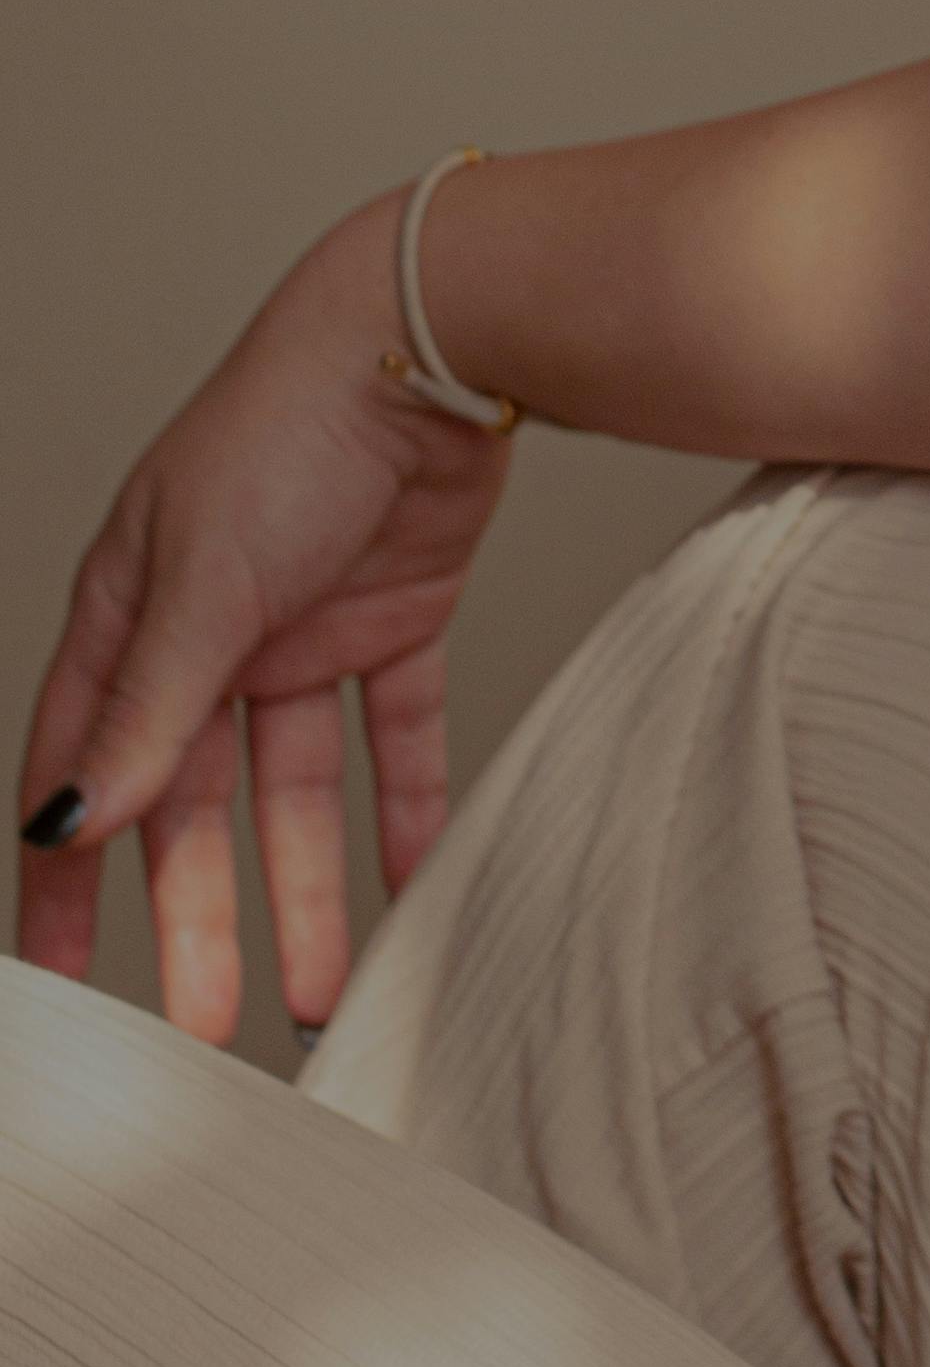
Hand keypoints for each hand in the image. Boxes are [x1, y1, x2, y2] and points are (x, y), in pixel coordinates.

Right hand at [18, 199, 513, 1042]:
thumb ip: (147, 712)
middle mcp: (208, 627)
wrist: (427, 341)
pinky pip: (396, 737)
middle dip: (196, 913)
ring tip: (319, 993)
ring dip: (304, 888)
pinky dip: (406, 811)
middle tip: (210, 1025)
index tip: (64, 982)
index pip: (79, 766)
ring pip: (293, 787)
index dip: (66, 874)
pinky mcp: (397, 616)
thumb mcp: (200, 584)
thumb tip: (69, 821)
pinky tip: (417, 891)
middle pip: (191, 801)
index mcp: (130, 612)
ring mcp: (303, 624)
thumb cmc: (286, 426)